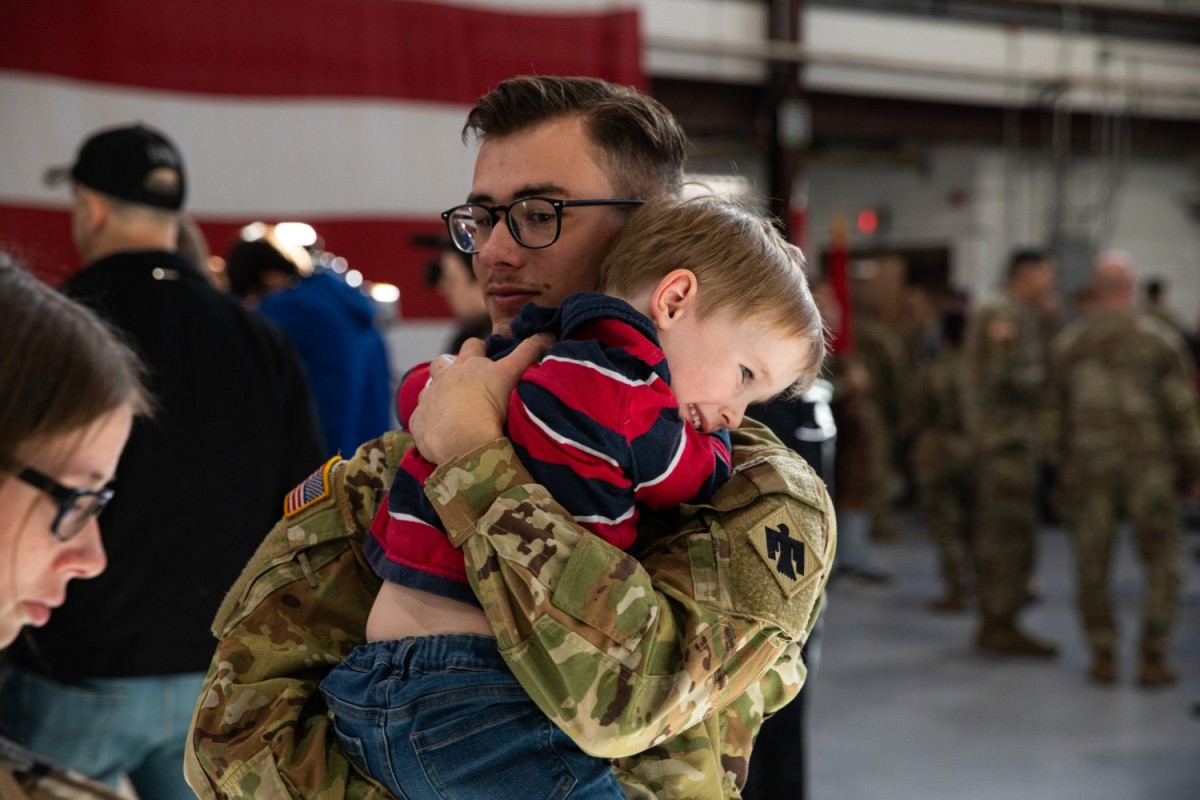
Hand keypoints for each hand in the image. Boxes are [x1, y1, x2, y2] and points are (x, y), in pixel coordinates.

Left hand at [409, 334, 552, 464]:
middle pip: (442, 362)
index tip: (487, 357)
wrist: (465, 442)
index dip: (480, 349)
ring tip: (451, 409)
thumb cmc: (492, 406)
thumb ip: (529, 352)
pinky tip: (441, 433)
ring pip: (428, 389)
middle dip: (450, 367)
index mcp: (468, 364)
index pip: (473, 345)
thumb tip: (547, 333)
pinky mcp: (418, 421)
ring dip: (438, 395)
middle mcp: (443, 377)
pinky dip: (430, 422)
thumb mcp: (513, 375)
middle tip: (464, 382)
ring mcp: (428, 399)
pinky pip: (421, 418)